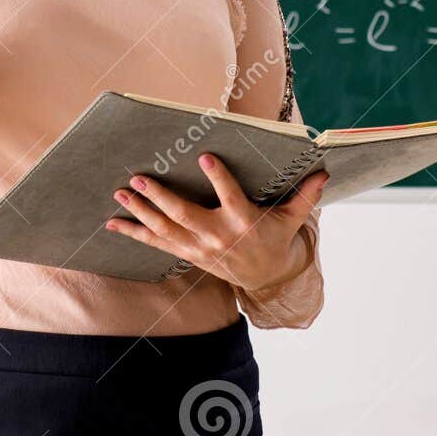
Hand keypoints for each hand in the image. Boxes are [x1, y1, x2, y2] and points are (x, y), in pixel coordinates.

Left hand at [104, 154, 327, 291]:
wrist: (264, 277)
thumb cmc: (275, 239)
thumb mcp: (292, 220)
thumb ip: (305, 196)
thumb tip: (323, 173)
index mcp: (244, 221)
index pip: (231, 196)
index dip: (219, 178)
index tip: (206, 157)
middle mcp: (217, 235)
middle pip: (185, 215)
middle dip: (160, 197)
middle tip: (140, 178)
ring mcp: (199, 247)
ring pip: (165, 229)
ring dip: (141, 212)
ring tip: (121, 193)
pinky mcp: (187, 254)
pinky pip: (156, 243)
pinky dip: (135, 234)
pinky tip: (113, 222)